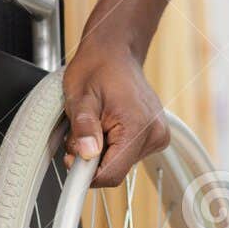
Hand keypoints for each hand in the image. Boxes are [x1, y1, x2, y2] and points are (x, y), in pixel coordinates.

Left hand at [61, 35, 169, 187]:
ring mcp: (157, 135)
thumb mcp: (81, 97)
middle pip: (115, 169)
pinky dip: (110, 144)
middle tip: (78, 133)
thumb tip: (86, 155)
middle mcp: (154, 134)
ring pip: (119, 162)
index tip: (70, 165)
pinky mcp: (155, 136)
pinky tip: (105, 124)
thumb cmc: (97, 68)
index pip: (112, 173)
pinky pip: (126, 153)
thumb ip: (84, 128)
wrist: (115, 53)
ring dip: (100, 150)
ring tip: (94, 123)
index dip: (87, 175)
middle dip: (91, 158)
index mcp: (138, 126)